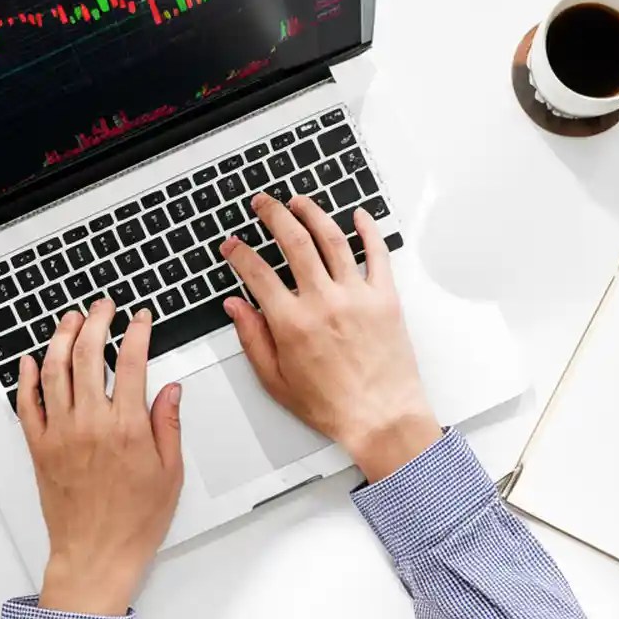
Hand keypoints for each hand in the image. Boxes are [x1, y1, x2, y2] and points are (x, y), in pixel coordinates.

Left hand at [16, 301, 182, 615]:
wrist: (97, 554)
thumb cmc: (134, 521)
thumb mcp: (170, 472)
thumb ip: (168, 424)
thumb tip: (170, 390)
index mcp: (127, 427)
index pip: (132, 361)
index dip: (137, 331)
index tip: (141, 318)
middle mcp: (91, 423)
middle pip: (89, 354)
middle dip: (97, 321)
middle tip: (103, 307)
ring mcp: (60, 433)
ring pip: (55, 370)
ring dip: (62, 337)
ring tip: (71, 320)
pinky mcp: (39, 447)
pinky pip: (27, 404)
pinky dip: (27, 378)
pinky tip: (32, 360)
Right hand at [219, 194, 441, 482]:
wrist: (382, 418)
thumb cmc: (332, 405)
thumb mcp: (276, 380)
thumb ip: (252, 338)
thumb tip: (236, 306)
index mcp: (292, 323)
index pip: (257, 273)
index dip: (240, 253)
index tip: (233, 245)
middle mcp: (323, 302)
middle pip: (294, 241)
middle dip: (273, 215)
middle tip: (263, 204)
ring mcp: (356, 296)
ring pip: (332, 238)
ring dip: (312, 213)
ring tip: (299, 201)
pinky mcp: (385, 298)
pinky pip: (377, 254)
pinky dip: (368, 230)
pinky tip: (358, 215)